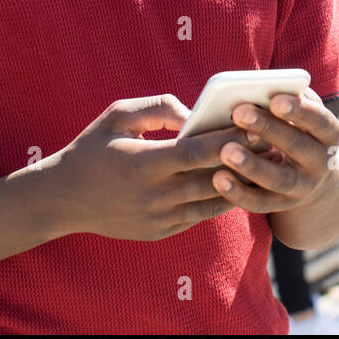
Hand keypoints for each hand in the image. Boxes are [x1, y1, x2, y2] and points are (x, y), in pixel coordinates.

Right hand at [40, 95, 250, 241]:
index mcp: (146, 163)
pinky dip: (221, 200)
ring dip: (241, 182)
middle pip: (213, 177)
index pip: (198, 152)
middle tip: (275, 143)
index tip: (256, 125)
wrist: (62, 199)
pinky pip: (200, 215)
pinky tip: (240, 183)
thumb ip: (159, 107)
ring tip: (267, 164)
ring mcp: (159, 217)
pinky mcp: (160, 231)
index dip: (230, 139)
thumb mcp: (118, 115)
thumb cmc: (92, 148)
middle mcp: (156, 195)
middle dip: (246, 160)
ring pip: (212, 200)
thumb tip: (195, 113)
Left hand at [211, 89, 338, 214]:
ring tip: (226, 150)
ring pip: (279, 179)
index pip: (319, 121)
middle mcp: (321, 163)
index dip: (300, 111)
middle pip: (297, 146)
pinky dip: (239, 193)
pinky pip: (260, 202)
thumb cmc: (300, 129)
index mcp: (328, 134)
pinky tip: (219, 178)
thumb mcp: (303, 113)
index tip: (275, 99)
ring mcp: (303, 187)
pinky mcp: (282, 205)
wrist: (315, 174)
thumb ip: (290, 98)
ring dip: (252, 165)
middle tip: (239, 112)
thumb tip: (264, 88)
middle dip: (268, 129)